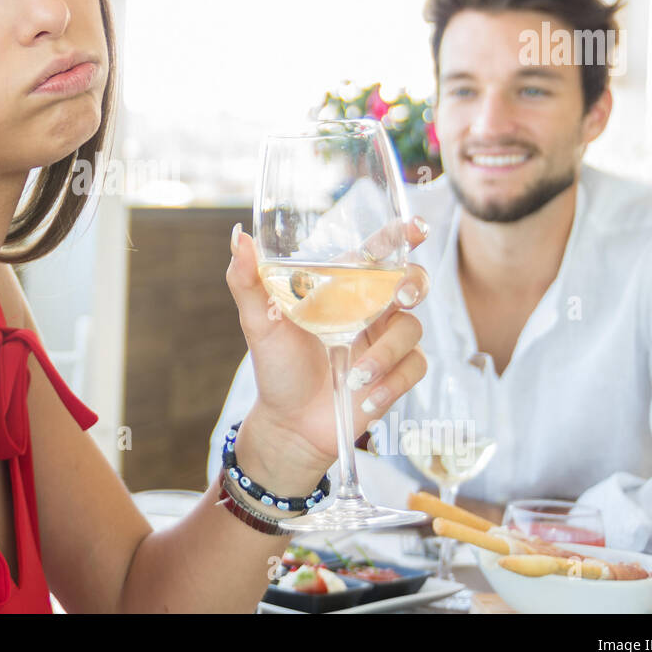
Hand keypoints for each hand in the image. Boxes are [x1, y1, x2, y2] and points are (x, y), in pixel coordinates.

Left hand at [225, 218, 430, 467]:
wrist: (289, 423)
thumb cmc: (276, 367)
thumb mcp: (258, 322)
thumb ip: (247, 280)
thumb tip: (237, 235)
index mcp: (342, 287)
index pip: (377, 252)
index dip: (401, 236)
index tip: (415, 228)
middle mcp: (369, 308)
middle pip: (412, 280)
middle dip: (414, 283)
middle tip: (399, 297)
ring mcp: (385, 341)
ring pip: (412, 328)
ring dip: (386, 353)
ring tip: (355, 375)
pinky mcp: (396, 373)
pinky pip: (415, 366)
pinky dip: (392, 382)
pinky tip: (366, 398)